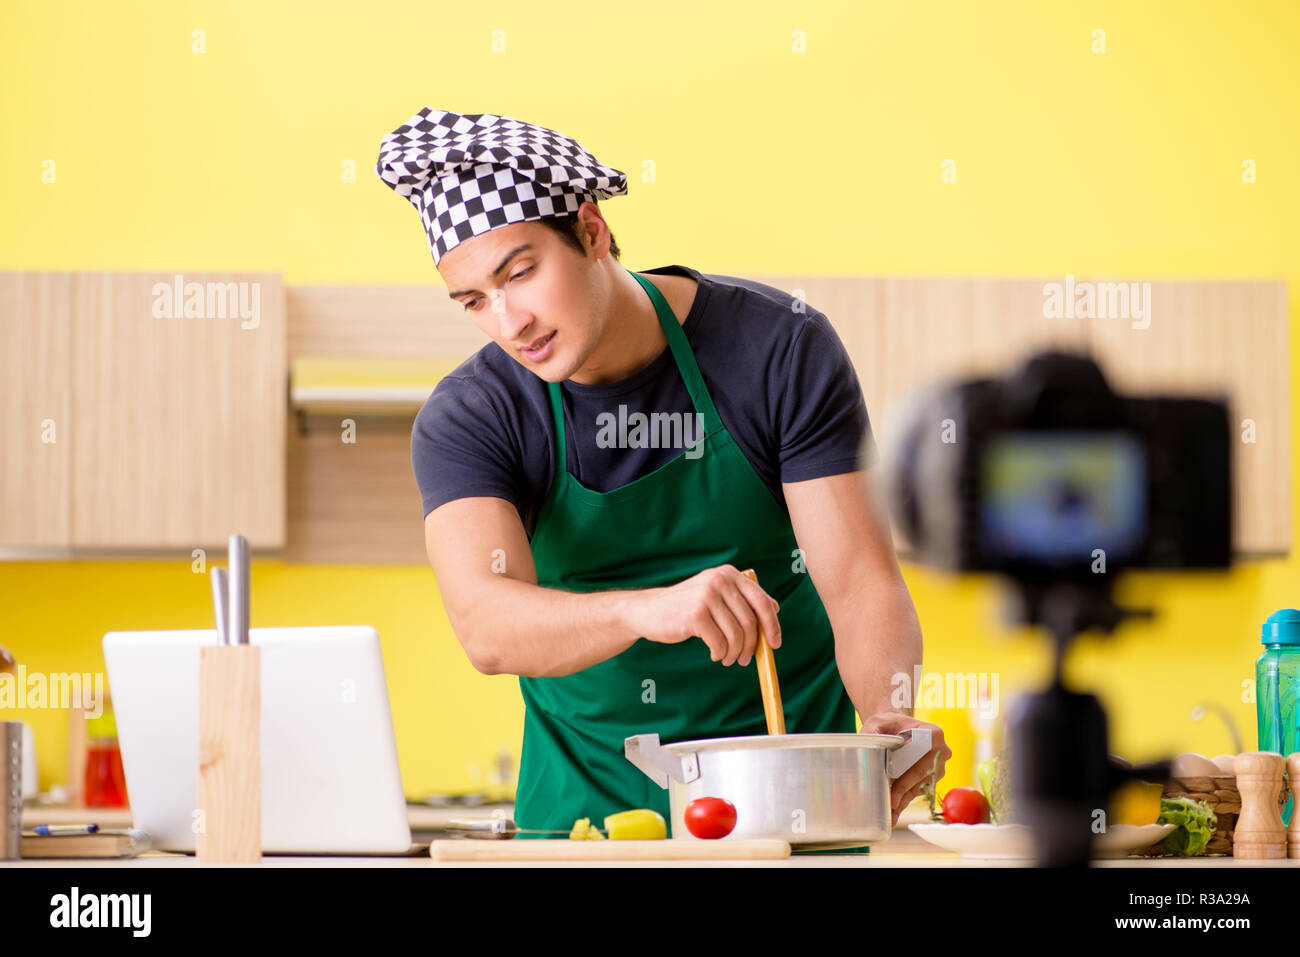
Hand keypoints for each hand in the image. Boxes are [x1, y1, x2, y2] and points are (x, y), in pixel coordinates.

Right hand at [626, 564, 780, 666]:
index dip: (772, 625)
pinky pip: (720, 643)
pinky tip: (714, 654)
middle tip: (745, 659)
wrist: (649, 610)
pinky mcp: (695, 615)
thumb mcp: (716, 595)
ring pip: (736, 635)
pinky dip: (720, 654)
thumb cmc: (687, 607)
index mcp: (729, 574)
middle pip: (750, 622)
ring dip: (735, 653)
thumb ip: (743, 598)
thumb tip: (775, 608)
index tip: (775, 644)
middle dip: (751, 646)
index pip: (761, 601)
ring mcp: (707, 596)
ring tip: (728, 658)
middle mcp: (720, 581)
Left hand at [860, 712, 950, 827]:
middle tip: (891, 803)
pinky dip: (905, 801)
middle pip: (922, 774)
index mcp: (933, 734)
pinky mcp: (931, 778)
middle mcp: (941, 752)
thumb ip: (871, 731)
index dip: (908, 771)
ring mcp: (938, 767)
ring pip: (920, 786)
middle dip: (905, 790)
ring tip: (890, 813)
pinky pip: (918, 791)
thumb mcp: (879, 722)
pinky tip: (894, 814)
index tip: (893, 783)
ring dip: (905, 800)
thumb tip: (865, 743)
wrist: (897, 727)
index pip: (920, 756)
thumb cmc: (889, 724)